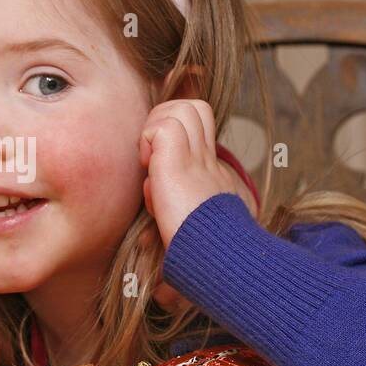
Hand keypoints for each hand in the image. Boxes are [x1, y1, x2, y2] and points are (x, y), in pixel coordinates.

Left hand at [139, 99, 251, 247]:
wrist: (216, 258)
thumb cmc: (201, 257)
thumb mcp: (191, 233)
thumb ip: (177, 226)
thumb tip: (150, 255)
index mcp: (212, 174)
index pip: (199, 126)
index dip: (176, 129)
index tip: (156, 158)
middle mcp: (207, 161)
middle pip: (194, 108)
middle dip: (165, 119)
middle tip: (153, 154)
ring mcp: (196, 158)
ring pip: (181, 107)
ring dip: (157, 127)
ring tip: (151, 160)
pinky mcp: (178, 162)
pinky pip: (162, 126)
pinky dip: (149, 140)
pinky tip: (149, 167)